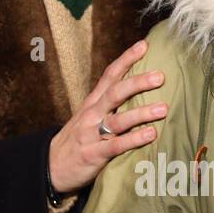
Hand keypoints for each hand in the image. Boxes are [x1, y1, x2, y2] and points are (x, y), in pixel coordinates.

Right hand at [48, 39, 167, 194]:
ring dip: (141, 113)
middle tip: (160, 76)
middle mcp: (92, 114)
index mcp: (92, 103)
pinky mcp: (94, 155)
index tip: (143, 45)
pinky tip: (151, 135)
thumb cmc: (77, 140)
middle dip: (138, 83)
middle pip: (115, 93)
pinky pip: (116, 145)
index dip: (126, 59)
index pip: (109, 76)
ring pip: (118, 120)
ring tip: (163, 108)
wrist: (50, 166)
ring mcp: (92, 134)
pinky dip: (133, 140)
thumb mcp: (88, 117)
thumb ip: (109, 105)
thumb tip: (138, 92)